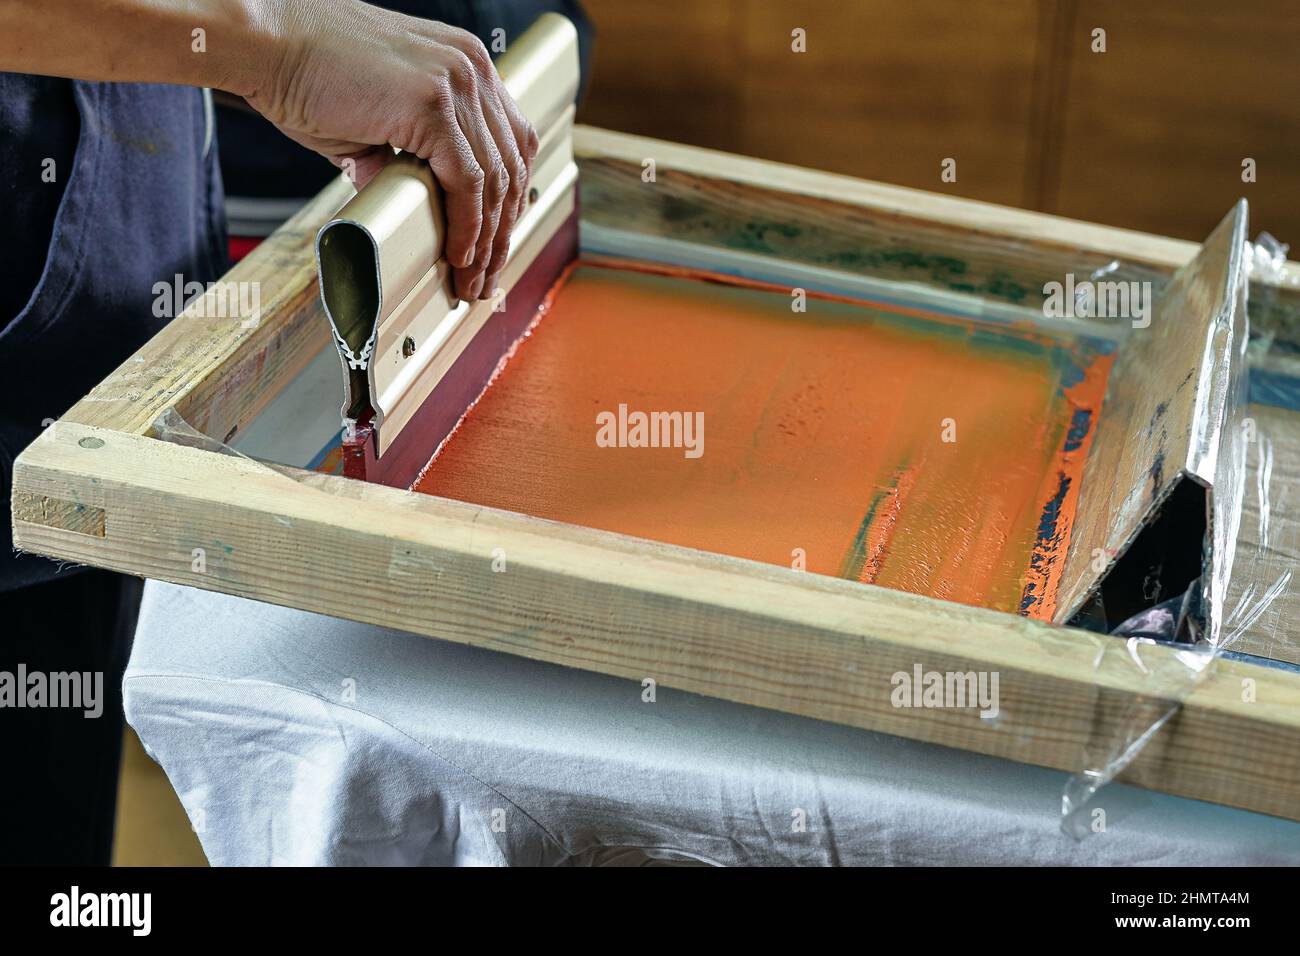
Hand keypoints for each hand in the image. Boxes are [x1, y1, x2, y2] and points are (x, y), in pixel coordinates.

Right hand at [247, 1, 538, 300]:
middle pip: (513, 165)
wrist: (265, 42)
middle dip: (502, 231)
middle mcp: (470, 67)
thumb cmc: (305, 74)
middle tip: (486, 277)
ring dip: (486, 240)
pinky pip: (467, 182)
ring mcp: (456, 81)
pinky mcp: (433, 104)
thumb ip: (404, 158)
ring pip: (495, 180)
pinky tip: (457, 254)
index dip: (508, 201)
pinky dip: (466, 226)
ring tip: (470, 279)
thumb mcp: (375, 122)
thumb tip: (415, 203)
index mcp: (464, 63)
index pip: (510, 143)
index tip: (495, 245)